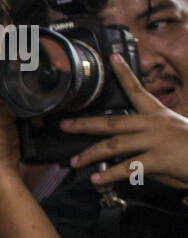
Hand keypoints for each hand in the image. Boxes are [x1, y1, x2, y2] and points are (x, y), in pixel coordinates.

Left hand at [63, 54, 187, 189]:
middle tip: (65, 125)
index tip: (112, 58)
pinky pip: (128, 168)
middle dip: (85, 124)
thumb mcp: (173, 138)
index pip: (138, 91)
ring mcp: (156, 141)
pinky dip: (110, 175)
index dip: (123, 74)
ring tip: (76, 161)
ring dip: (91, 154)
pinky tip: (96, 179)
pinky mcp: (159, 159)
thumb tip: (128, 156)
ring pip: (114, 146)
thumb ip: (150, 144)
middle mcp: (155, 125)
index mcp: (160, 116)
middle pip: (113, 123)